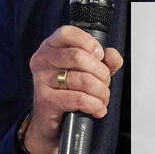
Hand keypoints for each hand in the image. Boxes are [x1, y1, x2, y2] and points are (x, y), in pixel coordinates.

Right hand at [24, 25, 123, 153]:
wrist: (51, 120)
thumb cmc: (69, 90)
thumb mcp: (89, 70)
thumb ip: (105, 60)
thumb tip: (112, 56)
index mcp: (51, 46)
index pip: (68, 33)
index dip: (89, 43)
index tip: (99, 55)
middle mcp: (43, 59)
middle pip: (78, 56)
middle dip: (101, 72)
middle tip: (104, 82)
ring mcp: (42, 79)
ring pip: (82, 79)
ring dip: (101, 91)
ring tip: (102, 97)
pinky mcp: (45, 99)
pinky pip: (78, 98)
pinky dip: (95, 105)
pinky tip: (98, 109)